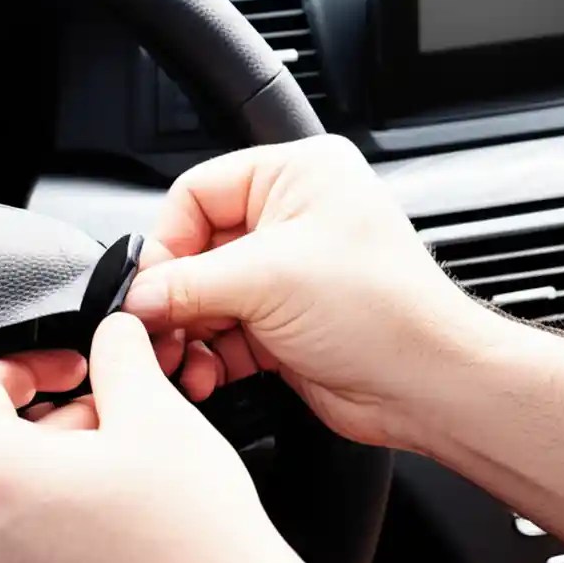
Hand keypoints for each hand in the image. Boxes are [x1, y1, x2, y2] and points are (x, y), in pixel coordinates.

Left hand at [0, 314, 351, 562]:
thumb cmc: (195, 539)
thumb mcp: (156, 411)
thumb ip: (118, 352)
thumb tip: (111, 332)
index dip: (23, 364)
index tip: (67, 368)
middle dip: (56, 419)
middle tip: (116, 418)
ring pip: (16, 499)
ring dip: (63, 469)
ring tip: (130, 470)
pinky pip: (33, 549)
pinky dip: (67, 521)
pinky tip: (125, 517)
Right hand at [122, 134, 496, 448]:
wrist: (429, 386)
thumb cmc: (384, 314)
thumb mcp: (265, 281)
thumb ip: (185, 286)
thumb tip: (134, 296)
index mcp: (295, 175)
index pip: (197, 193)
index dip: (168, 242)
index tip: (151, 286)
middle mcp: (291, 218)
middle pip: (195, 251)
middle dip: (175, 298)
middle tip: (158, 329)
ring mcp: (286, 272)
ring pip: (204, 297)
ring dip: (188, 334)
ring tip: (183, 360)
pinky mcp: (283, 321)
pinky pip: (223, 332)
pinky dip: (208, 356)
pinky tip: (207, 374)